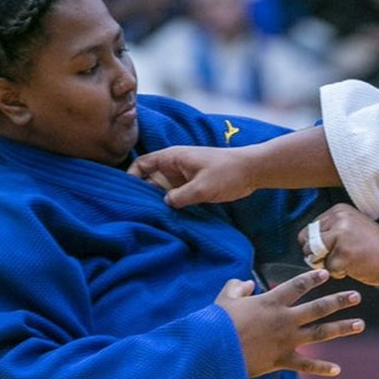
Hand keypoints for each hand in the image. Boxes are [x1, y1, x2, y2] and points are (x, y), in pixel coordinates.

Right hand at [129, 145, 257, 208]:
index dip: (131, 176)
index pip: (143, 164)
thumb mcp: (202, 187)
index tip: (126, 194)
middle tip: (136, 212)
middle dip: (144, 194)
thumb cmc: (227, 172)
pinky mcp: (193, 187)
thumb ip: (180, 197)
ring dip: (159, 202)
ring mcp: (183, 178)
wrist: (252, 171)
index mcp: (172, 158)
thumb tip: (164, 204)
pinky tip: (168, 219)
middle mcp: (174, 167)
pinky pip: (177, 197)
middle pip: (150, 179)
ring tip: (150, 218)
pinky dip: (172, 206)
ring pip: (163, 190)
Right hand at [215, 270, 363, 377]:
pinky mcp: (282, 360)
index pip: (297, 285)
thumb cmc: (215, 324)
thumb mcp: (224, 300)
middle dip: (339, 301)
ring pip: (321, 333)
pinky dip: (322, 368)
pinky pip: (306, 365)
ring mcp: (286, 341)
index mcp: (270, 302)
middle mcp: (284, 319)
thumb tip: (247, 283)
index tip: (326, 274)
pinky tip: (338, 370)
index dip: (312, 278)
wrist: (212, 353)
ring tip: (360, 324)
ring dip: (342, 328)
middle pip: (319, 308)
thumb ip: (237, 288)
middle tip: (357, 296)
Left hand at [299, 204, 378, 286]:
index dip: (318, 243)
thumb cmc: (377, 249)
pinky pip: (327, 268)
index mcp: (340, 210)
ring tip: (347, 260)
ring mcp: (340, 236)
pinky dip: (338, 272)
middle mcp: (338, 219)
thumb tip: (306, 243)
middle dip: (317, 254)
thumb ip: (332, 229)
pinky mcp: (342, 254)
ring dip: (327, 263)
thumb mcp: (354, 228)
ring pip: (314, 255)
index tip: (337, 247)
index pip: (310, 228)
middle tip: (337, 257)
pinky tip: (354, 267)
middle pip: (307, 240)